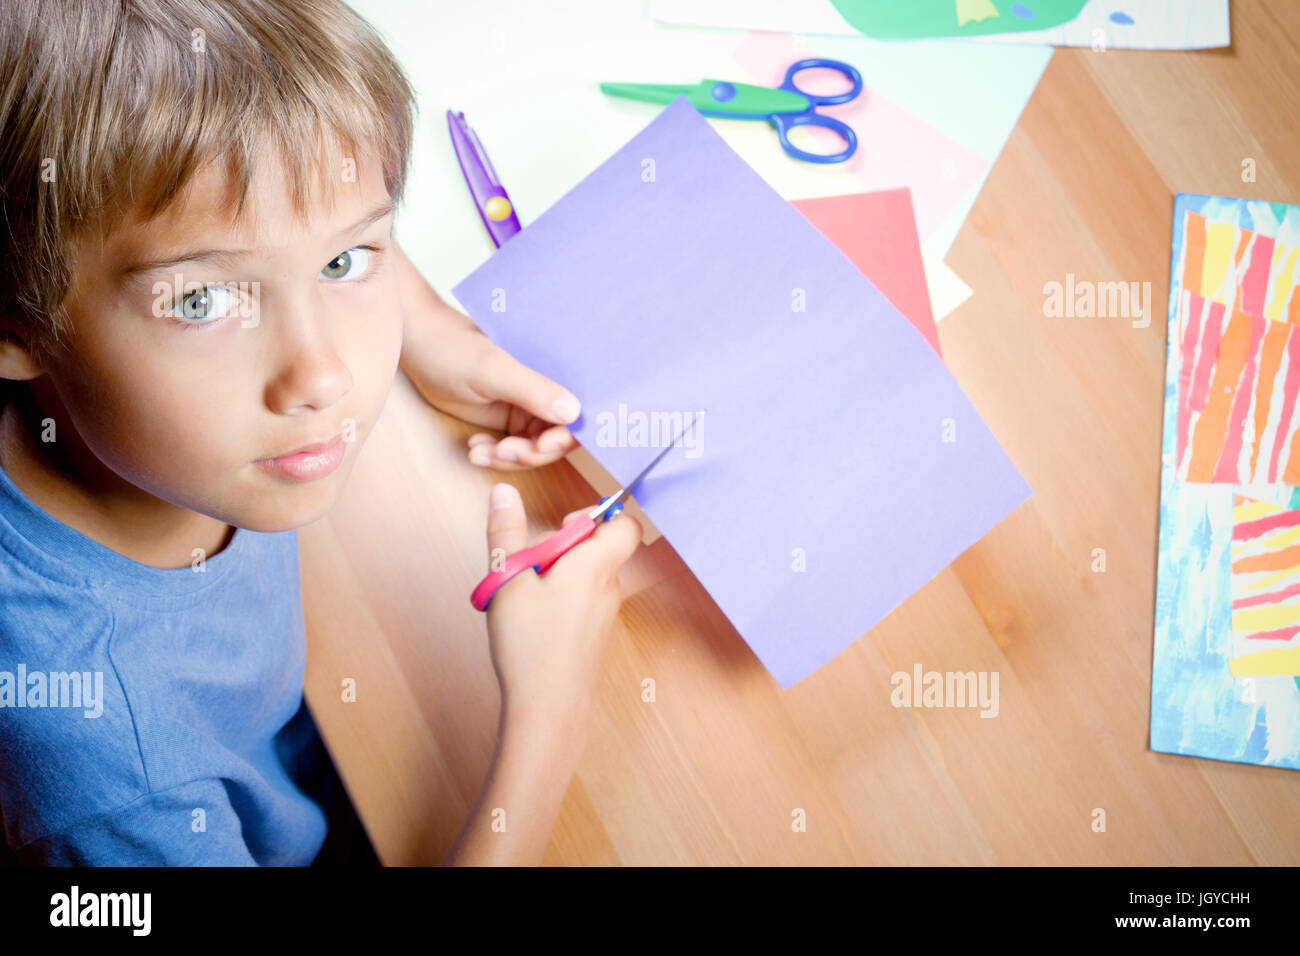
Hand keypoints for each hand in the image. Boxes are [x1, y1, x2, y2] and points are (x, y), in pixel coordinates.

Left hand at [395, 243, 580, 469]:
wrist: (418, 347)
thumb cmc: (454, 347)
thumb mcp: (492, 369)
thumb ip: (532, 389)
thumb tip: (575, 412)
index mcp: (556, 371)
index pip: (581, 410)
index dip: (569, 434)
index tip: (542, 445)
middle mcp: (548, 391)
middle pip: (559, 438)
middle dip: (532, 452)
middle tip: (503, 452)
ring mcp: (528, 408)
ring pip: (534, 449)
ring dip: (509, 458)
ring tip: (479, 452)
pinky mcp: (508, 420)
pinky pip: (513, 449)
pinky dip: (495, 455)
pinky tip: (474, 448)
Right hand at [481, 482, 641, 738]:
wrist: (549, 711)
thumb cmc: (530, 646)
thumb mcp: (508, 582)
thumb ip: (506, 533)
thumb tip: (504, 492)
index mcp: (595, 566)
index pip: (624, 524)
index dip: (599, 515)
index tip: (563, 525)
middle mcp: (609, 588)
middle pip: (601, 547)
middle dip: (565, 544)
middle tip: (532, 561)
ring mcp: (605, 615)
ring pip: (589, 575)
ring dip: (559, 573)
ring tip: (526, 594)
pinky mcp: (596, 636)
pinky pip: (584, 600)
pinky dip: (561, 598)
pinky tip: (534, 620)